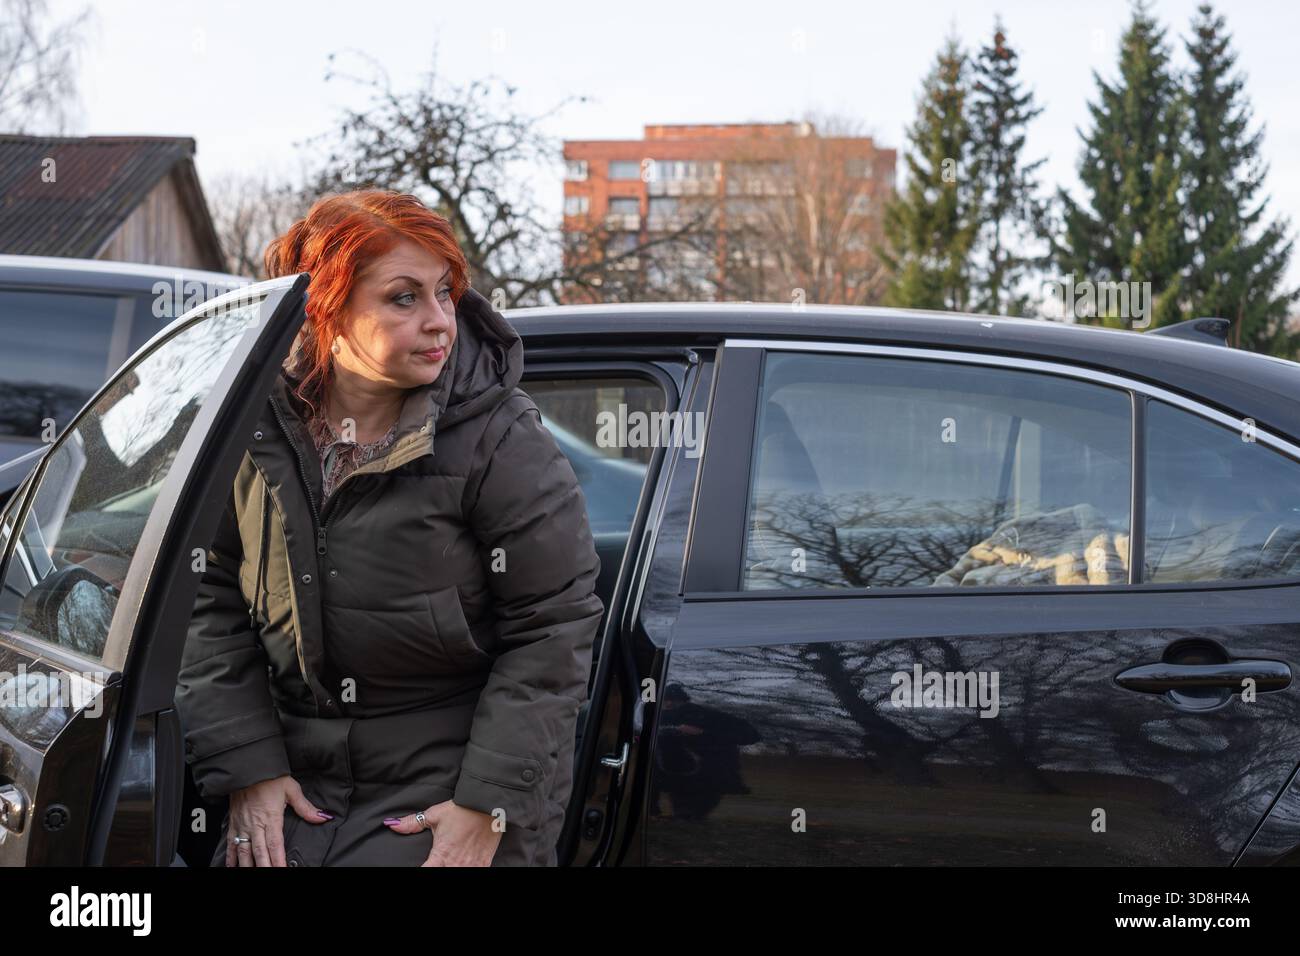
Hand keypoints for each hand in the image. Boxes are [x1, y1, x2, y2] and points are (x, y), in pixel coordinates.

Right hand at [227, 774, 332, 866]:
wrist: (247, 768)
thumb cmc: (270, 777)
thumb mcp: (291, 789)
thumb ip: (306, 807)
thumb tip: (323, 817)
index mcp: (271, 817)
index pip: (276, 844)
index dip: (279, 860)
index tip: (282, 870)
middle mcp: (255, 824)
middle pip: (260, 852)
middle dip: (265, 867)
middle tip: (270, 875)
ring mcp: (242, 825)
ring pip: (244, 851)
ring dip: (247, 865)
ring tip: (251, 873)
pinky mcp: (233, 822)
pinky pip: (230, 843)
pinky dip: (230, 856)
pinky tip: (232, 866)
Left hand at [385, 799, 503, 866]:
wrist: (488, 805)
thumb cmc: (461, 809)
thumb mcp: (434, 815)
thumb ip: (412, 823)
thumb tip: (392, 825)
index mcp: (440, 855)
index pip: (425, 873)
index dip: (420, 872)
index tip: (420, 867)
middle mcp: (455, 864)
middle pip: (441, 876)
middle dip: (436, 870)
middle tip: (436, 863)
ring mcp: (471, 866)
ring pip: (457, 877)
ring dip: (450, 870)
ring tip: (447, 864)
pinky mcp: (483, 864)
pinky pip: (475, 875)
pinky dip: (467, 871)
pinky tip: (461, 865)